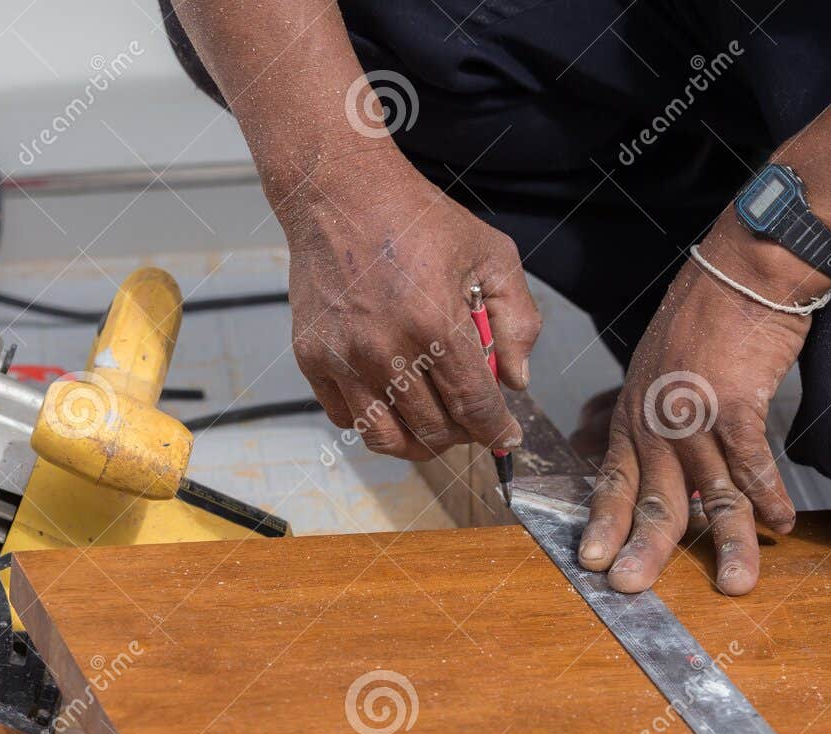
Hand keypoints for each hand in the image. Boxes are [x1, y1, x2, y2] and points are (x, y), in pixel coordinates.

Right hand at [282, 154, 540, 458]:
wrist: (338, 194)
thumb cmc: (419, 220)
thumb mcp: (491, 254)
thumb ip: (518, 320)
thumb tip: (516, 381)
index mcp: (434, 323)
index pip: (473, 405)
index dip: (496, 429)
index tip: (506, 436)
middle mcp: (384, 349)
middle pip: (433, 429)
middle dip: (461, 433)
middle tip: (469, 418)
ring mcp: (343, 358)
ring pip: (386, 438)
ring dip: (419, 441)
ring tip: (434, 423)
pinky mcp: (312, 358)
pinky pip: (347, 417)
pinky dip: (376, 420)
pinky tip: (393, 400)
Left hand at [578, 222, 827, 594]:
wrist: (745, 268)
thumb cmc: (709, 316)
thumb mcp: (660, 367)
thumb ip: (655, 416)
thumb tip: (656, 460)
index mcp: (634, 413)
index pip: (612, 478)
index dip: (604, 523)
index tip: (595, 563)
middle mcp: (656, 418)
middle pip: (652, 497)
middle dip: (645, 549)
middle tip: (634, 589)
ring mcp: (693, 413)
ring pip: (710, 494)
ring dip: (728, 543)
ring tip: (736, 584)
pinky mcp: (735, 404)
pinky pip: (753, 465)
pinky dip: (770, 498)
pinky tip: (782, 525)